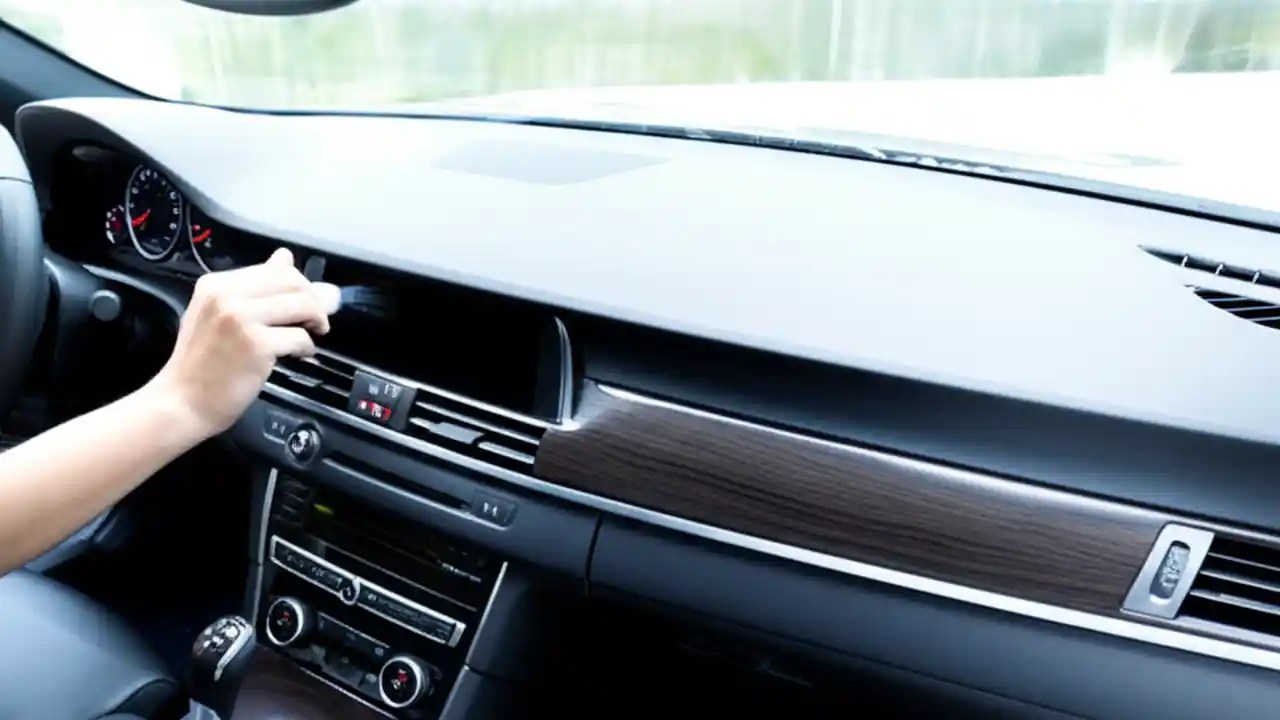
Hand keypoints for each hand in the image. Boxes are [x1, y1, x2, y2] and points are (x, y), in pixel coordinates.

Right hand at [148, 249, 329, 438]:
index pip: (275, 270)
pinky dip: (307, 347)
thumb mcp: (218, 314)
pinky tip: (298, 355)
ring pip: (303, 305)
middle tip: (317, 320)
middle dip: (314, 300)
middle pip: (293, 282)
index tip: (309, 302)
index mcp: (216, 284)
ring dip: (316, 321)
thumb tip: (285, 257)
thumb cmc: (201, 364)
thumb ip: (252, 287)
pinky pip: (300, 337)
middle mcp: (226, 295)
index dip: (301, 285)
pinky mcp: (256, 345)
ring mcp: (241, 319)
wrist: (182, 402)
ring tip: (311, 335)